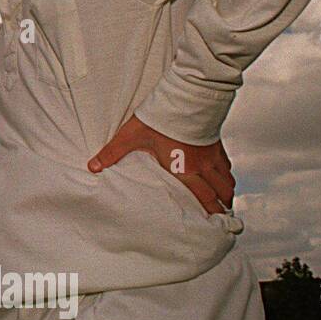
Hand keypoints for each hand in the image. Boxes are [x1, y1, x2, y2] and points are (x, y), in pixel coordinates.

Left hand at [88, 114, 234, 214]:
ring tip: (225, 197)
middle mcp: (202, 165)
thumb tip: (93, 166)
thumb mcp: (131, 136)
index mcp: (183, 170)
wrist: (185, 97)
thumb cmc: (160, 119)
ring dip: (227, 189)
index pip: (203, 197)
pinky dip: (226, 172)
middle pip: (221, 190)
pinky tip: (222, 172)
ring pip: (227, 177)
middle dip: (223, 204)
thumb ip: (112, 153)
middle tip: (223, 214)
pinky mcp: (215, 141)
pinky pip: (226, 162)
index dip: (211, 211)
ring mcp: (211, 153)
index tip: (215, 222)